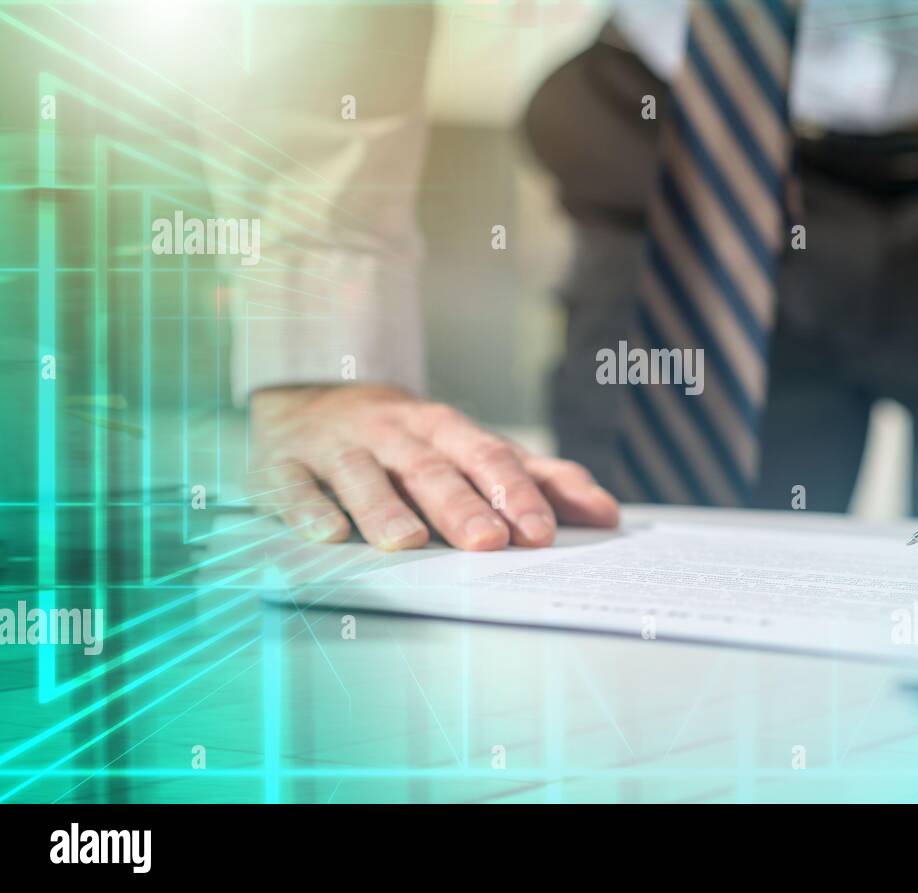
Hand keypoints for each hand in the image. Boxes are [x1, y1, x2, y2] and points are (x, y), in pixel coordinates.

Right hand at [249, 384, 619, 550]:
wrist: (313, 399)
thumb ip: (539, 480)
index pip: (486, 457)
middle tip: (488, 544)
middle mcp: (392, 434)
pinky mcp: (284, 465)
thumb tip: (608, 514)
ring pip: (363, 474)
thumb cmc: (411, 442)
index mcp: (444, 429)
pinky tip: (327, 535)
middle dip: (460, 505)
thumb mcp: (473, 450)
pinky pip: (293, 486)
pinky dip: (308, 508)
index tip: (542, 532)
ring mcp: (337, 447)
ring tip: (407, 542)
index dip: (514, 493)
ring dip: (385, 508)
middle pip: (430, 469)